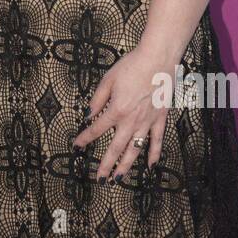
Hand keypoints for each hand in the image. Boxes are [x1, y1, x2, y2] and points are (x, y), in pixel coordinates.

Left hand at [71, 44, 169, 182]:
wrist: (158, 59)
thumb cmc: (132, 66)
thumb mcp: (108, 79)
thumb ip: (97, 99)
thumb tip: (89, 114)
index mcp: (116, 110)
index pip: (96, 129)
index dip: (85, 138)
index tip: (77, 146)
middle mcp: (131, 121)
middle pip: (116, 148)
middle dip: (106, 165)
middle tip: (100, 179)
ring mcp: (147, 122)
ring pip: (135, 149)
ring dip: (126, 166)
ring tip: (119, 178)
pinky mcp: (160, 119)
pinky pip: (157, 140)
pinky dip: (154, 154)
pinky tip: (150, 166)